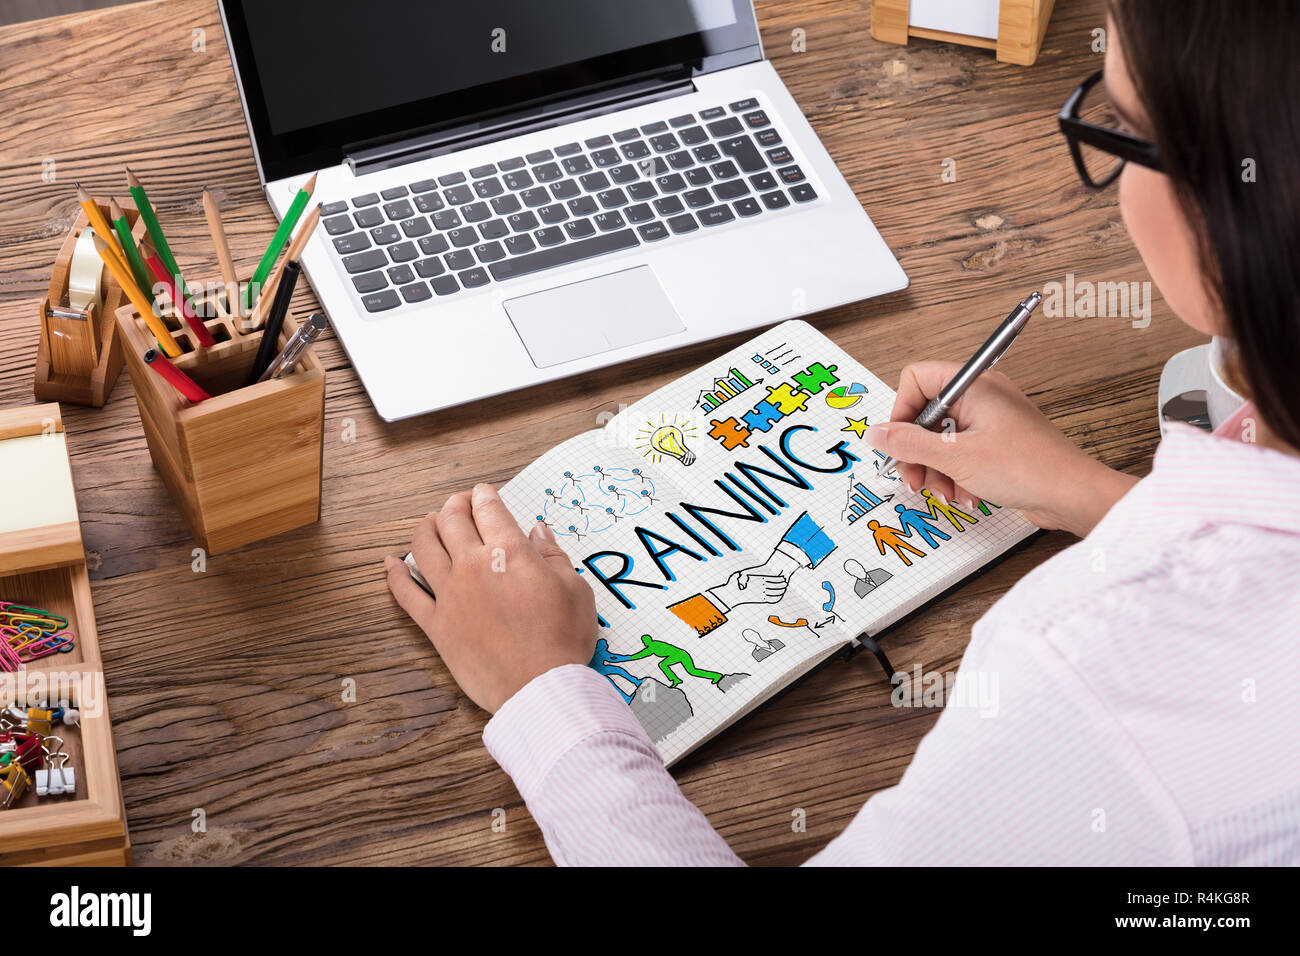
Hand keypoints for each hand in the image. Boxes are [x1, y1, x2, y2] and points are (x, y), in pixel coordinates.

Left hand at [385, 484, 597, 712]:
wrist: (539, 687)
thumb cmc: (562, 640)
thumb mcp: (575, 589)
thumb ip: (553, 556)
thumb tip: (538, 532)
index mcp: (509, 552)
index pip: (488, 509)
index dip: (485, 495)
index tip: (485, 493)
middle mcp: (473, 566)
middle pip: (452, 520)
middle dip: (455, 504)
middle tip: (461, 503)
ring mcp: (450, 595)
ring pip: (423, 547)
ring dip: (426, 527)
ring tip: (431, 522)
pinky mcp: (436, 625)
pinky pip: (406, 594)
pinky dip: (395, 575)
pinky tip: (389, 564)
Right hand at [708, 568, 788, 610]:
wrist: (732, 595)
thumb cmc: (734, 584)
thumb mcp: (738, 574)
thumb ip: (743, 575)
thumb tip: (744, 581)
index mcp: (758, 580)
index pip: (774, 579)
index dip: (780, 578)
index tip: (783, 578)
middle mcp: (761, 587)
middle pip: (776, 586)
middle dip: (783, 584)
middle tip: (786, 583)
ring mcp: (761, 594)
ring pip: (775, 593)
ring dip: (781, 591)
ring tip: (784, 589)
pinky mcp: (761, 600)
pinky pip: (772, 600)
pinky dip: (777, 598)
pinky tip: (780, 596)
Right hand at [862, 362, 1137, 535]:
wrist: (1073, 495)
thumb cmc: (1029, 468)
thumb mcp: (955, 457)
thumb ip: (909, 443)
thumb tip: (876, 433)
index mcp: (974, 385)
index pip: (917, 379)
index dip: (902, 412)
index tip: (898, 442)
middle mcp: (982, 397)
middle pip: (926, 414)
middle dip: (917, 451)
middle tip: (914, 476)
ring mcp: (990, 421)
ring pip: (941, 439)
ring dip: (936, 470)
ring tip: (945, 492)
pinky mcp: (997, 444)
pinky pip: (961, 454)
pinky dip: (956, 475)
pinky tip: (966, 495)